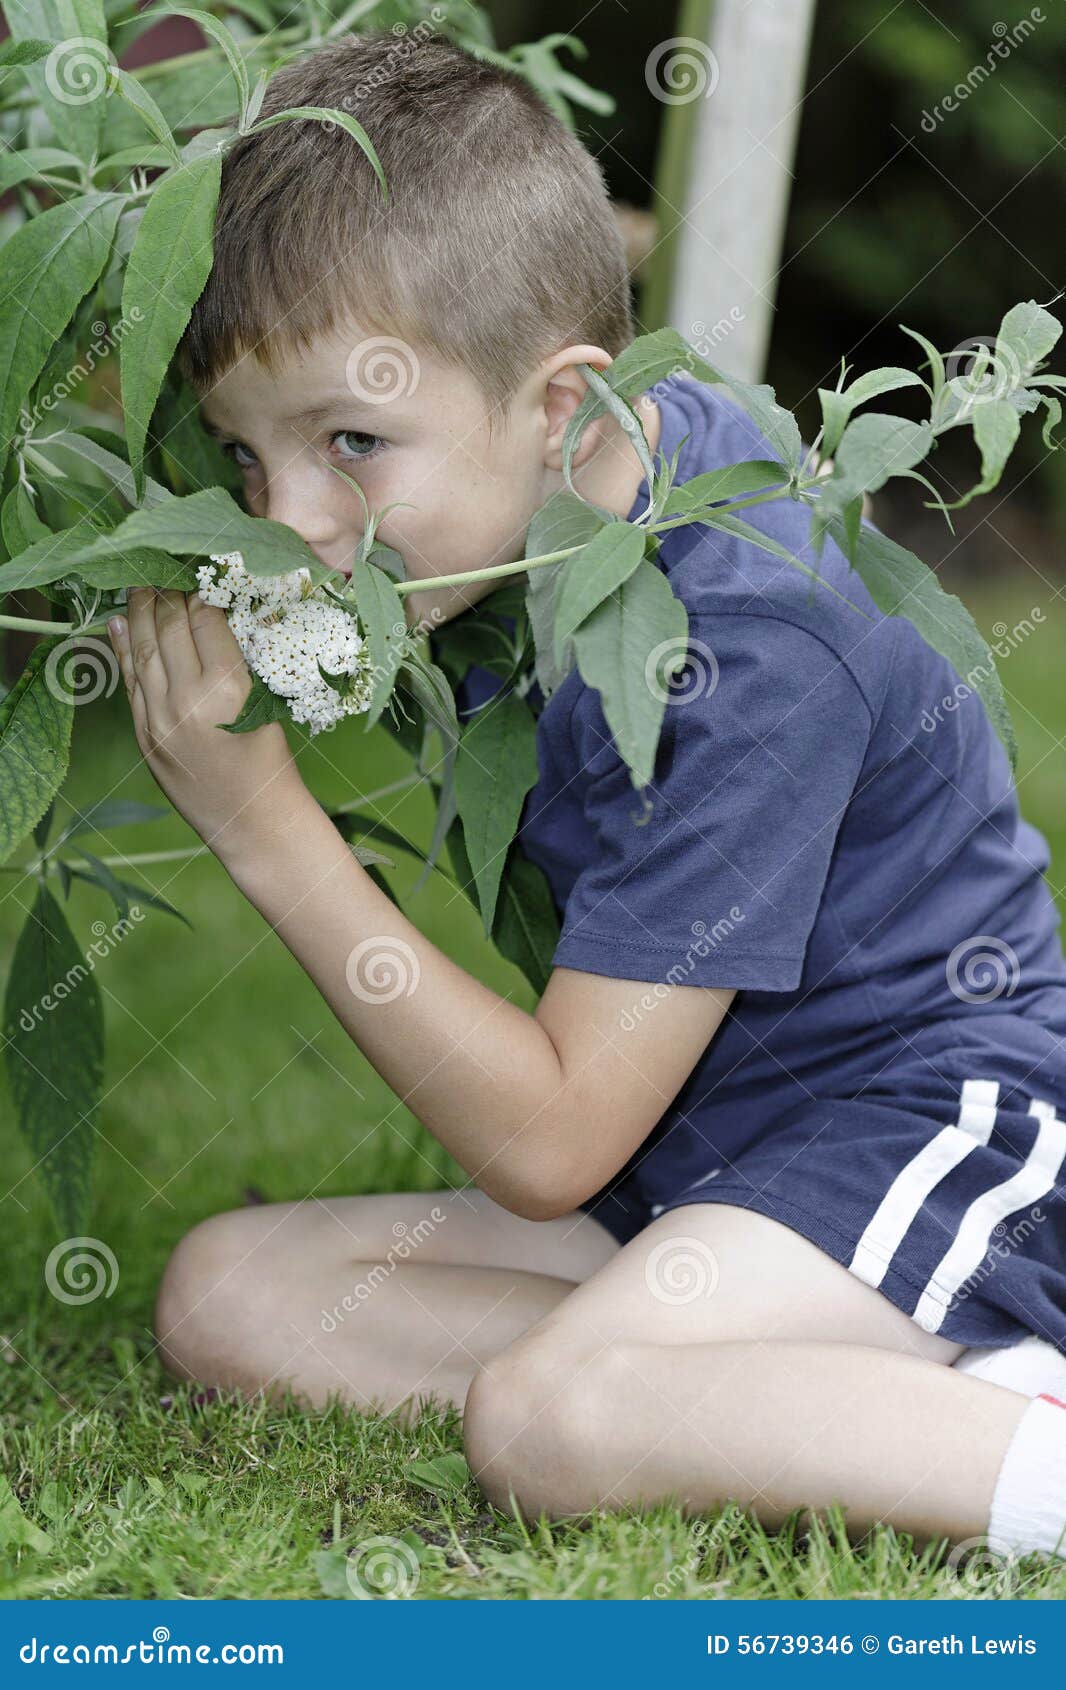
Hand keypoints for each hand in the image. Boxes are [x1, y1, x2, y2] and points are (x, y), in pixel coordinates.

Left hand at [107, 587, 310, 857]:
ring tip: (140, 583)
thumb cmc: (273, 764)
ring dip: (140, 611)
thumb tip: (217, 615)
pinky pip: (129, 681)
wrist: (252, 823)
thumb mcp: (267, 704)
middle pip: (170, 627)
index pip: (206, 620)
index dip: (203, 590)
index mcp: (228, 688)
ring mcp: (159, 718)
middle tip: (168, 568)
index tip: (203, 572)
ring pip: (143, 648)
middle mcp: (187, 699)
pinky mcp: (144, 735)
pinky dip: (122, 648)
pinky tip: (119, 621)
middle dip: (168, 593)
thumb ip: (239, 662)